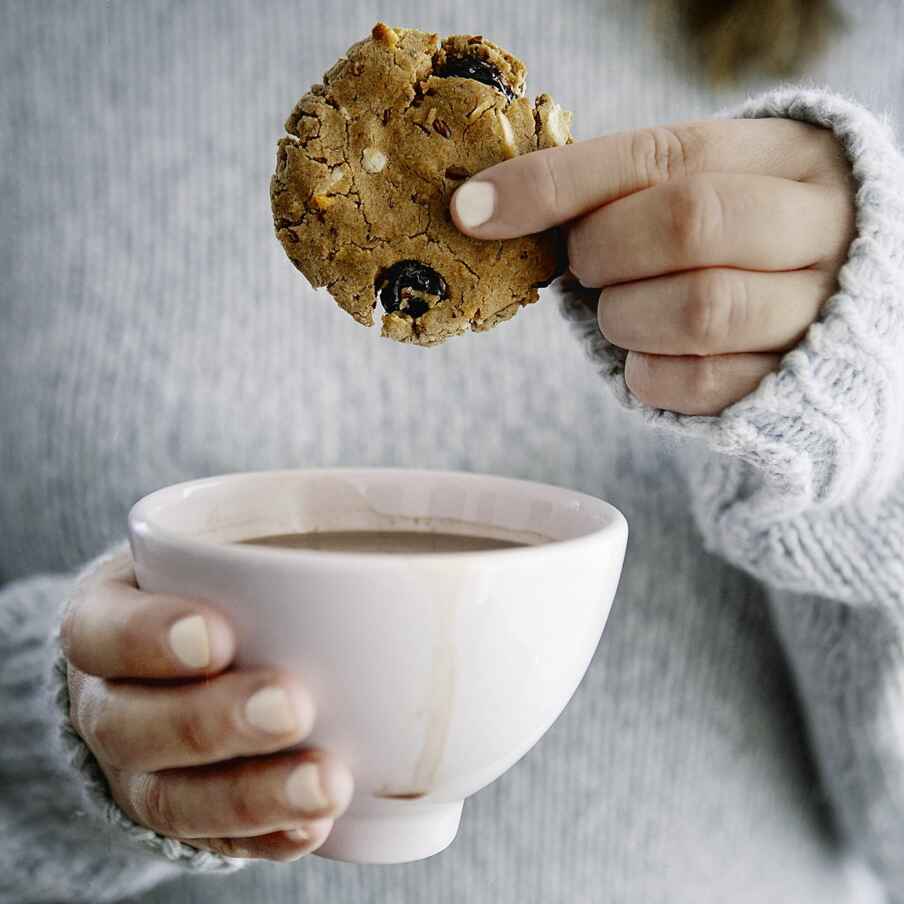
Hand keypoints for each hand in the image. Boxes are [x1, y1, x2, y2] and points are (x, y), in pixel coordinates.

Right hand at [61, 550, 352, 861]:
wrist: (166, 667)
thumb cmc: (207, 594)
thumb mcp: (214, 551)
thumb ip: (273, 538)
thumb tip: (428, 529)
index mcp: (109, 624)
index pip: (102, 632)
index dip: (148, 637)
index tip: (214, 632)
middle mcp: (114, 703)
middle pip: (137, 725)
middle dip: (213, 720)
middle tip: (292, 703)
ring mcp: (144, 769)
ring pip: (175, 797)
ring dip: (251, 793)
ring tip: (325, 783)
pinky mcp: (186, 813)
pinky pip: (214, 840)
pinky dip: (264, 837)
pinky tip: (314, 826)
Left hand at [451, 119, 855, 414]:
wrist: (826, 305)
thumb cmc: (733, 239)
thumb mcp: (694, 189)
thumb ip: (615, 190)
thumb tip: (486, 206)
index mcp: (783, 153)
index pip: (656, 156)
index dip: (555, 183)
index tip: (472, 211)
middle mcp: (814, 224)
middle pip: (690, 222)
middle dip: (605, 251)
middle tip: (585, 267)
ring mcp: (813, 307)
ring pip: (699, 308)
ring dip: (626, 316)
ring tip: (621, 311)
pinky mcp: (788, 380)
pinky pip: (699, 381)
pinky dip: (646, 373)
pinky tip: (645, 355)